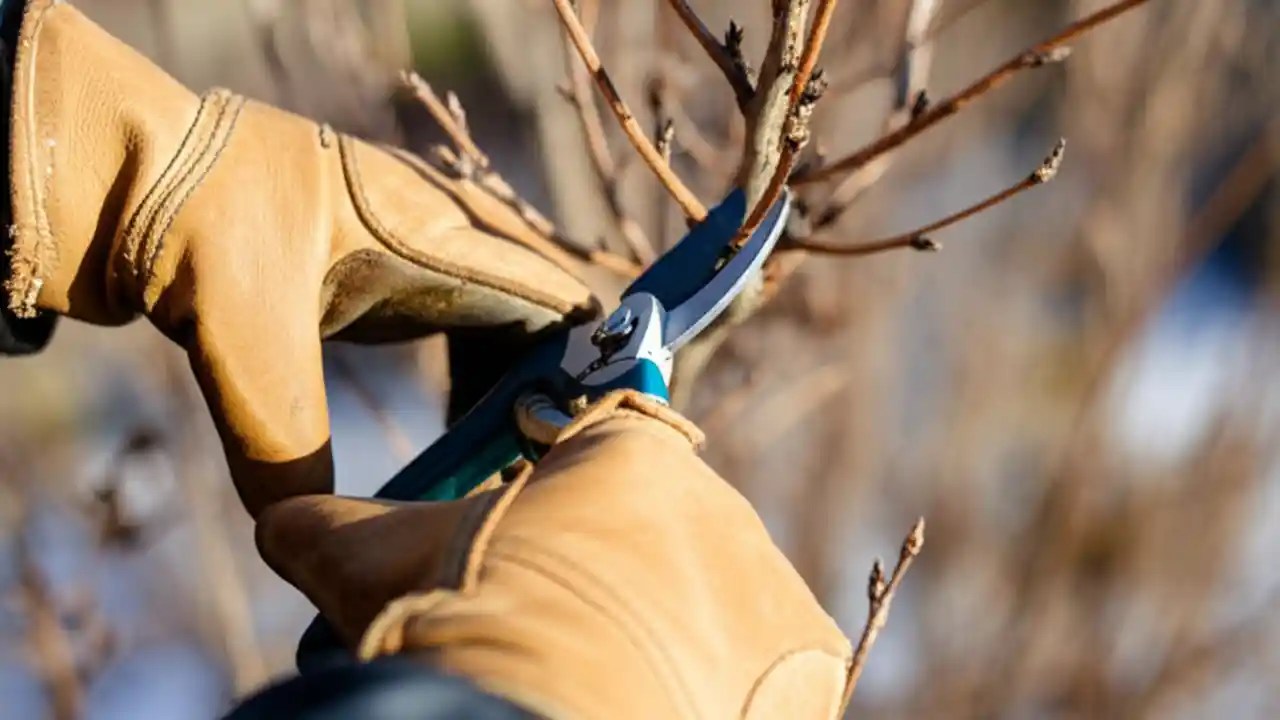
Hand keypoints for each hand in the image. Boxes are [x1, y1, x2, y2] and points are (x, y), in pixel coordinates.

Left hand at [3, 0, 597, 515]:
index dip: (596, 358)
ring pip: (500, 328)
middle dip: (551, 391)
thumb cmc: (195, 215)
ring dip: (508, 393)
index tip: (610, 425)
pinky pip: (457, 332)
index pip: (554, 294)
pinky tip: (453, 437)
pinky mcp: (378, 275)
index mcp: (435, 230)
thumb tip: (302, 536)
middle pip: (538, 319)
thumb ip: (280, 439)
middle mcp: (441, 237)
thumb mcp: (242, 334)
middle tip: (547, 467)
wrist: (124, 171)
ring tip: (502, 464)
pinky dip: (467, 384)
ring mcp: (412, 252)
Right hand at [256, 391, 853, 718]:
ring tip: (602, 679)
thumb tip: (276, 518)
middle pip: (661, 533)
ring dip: (669, 632)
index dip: (556, 493)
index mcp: (627, 450)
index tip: (529, 545)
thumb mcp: (378, 559)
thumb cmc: (457, 614)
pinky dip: (722, 687)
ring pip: (714, 601)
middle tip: (555, 631)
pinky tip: (659, 704)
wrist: (530, 713)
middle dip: (611, 576)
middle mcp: (716, 502)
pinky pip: (765, 667)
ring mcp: (767, 581)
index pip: (602, 447)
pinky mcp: (802, 661)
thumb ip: (329, 522)